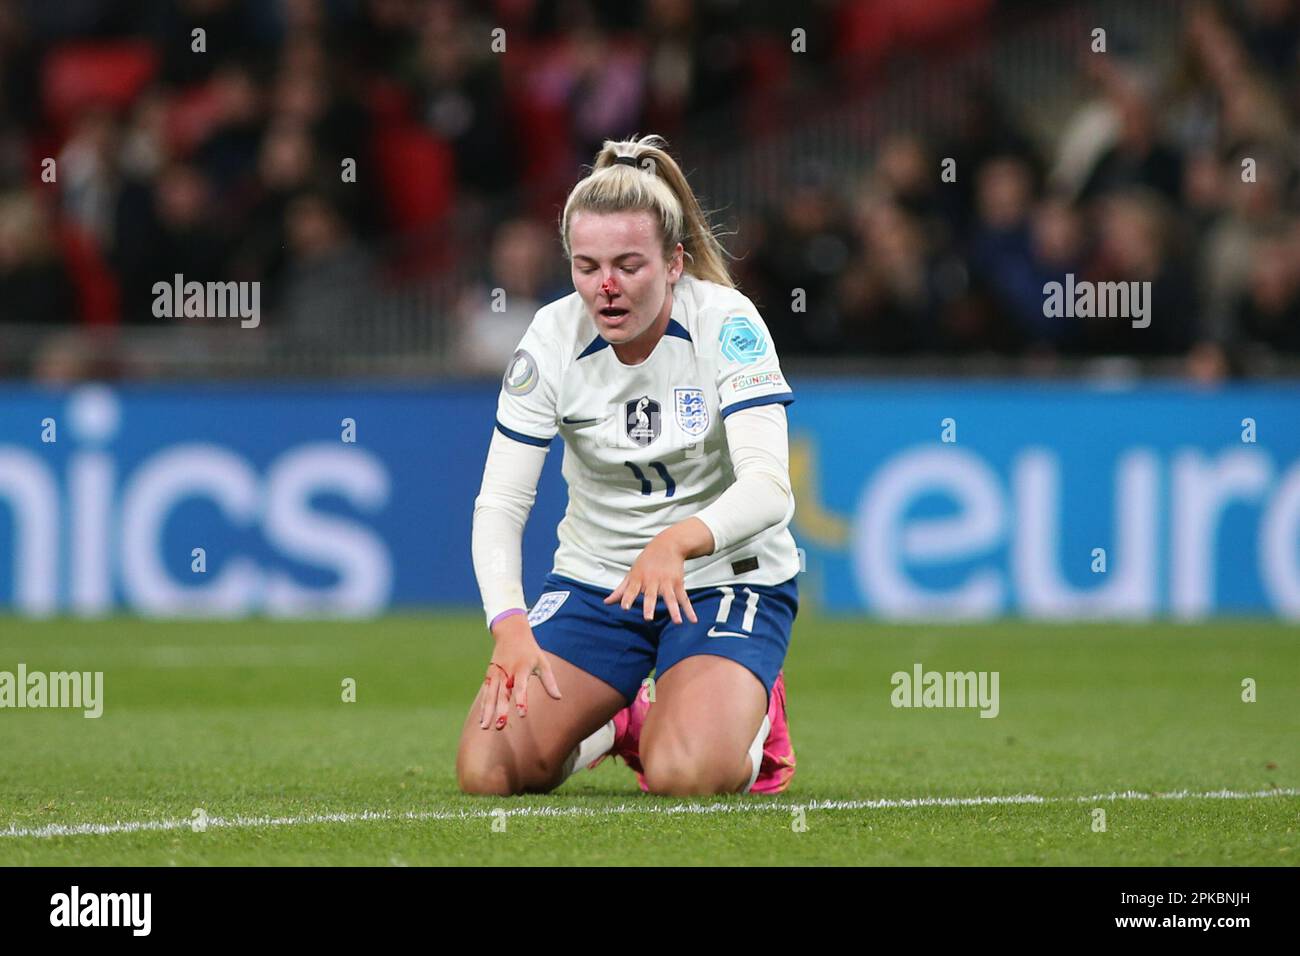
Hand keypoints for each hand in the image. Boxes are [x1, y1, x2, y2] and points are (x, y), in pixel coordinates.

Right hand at [480, 614, 561, 730]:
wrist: (511, 632)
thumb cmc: (530, 651)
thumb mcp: (542, 662)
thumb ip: (549, 681)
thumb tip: (559, 698)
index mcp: (521, 668)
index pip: (521, 686)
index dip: (521, 700)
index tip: (522, 714)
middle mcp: (507, 672)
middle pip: (503, 693)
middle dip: (501, 710)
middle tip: (500, 725)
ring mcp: (496, 674)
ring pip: (490, 695)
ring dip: (487, 711)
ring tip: (484, 727)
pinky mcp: (490, 675)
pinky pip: (486, 693)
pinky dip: (483, 706)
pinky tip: (482, 719)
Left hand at [604, 528, 698, 624]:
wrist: (667, 545)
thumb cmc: (646, 562)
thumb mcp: (632, 574)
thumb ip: (621, 591)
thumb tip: (606, 603)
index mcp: (638, 579)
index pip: (631, 591)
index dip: (627, 598)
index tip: (625, 607)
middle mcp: (652, 581)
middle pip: (650, 595)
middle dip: (649, 606)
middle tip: (648, 619)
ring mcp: (666, 583)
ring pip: (670, 598)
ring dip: (674, 610)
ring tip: (678, 622)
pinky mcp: (678, 583)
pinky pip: (684, 598)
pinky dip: (689, 609)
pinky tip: (693, 620)